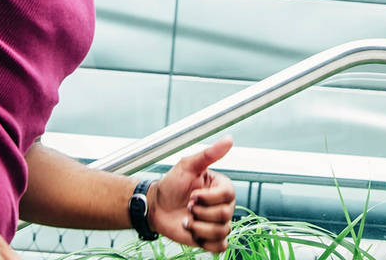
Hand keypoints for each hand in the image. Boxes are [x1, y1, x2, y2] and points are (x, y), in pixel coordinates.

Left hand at [149, 137, 235, 253]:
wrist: (156, 207)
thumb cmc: (171, 184)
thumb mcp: (187, 165)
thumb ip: (209, 154)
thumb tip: (229, 139)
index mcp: (221, 187)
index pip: (228, 195)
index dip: (208, 198)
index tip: (192, 195)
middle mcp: (222, 205)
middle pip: (225, 215)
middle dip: (200, 213)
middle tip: (187, 207)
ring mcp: (217, 223)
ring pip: (222, 232)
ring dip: (199, 228)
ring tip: (186, 221)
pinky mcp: (210, 239)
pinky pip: (220, 247)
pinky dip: (205, 242)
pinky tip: (193, 233)